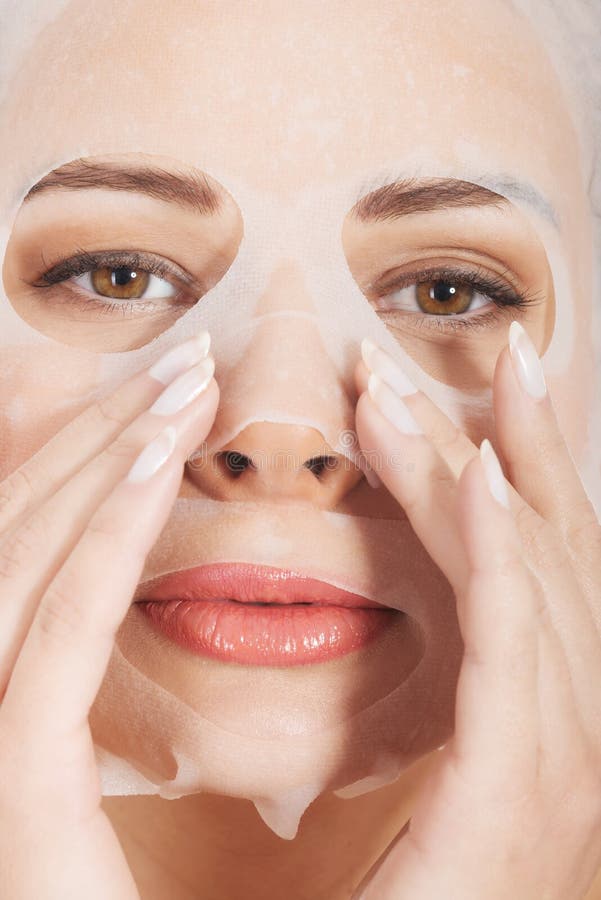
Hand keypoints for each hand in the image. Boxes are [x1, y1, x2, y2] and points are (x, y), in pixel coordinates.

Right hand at [0, 334, 217, 899]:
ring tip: (183, 385)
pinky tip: (157, 464)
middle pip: (28, 538)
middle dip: (100, 436)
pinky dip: (100, 539)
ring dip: (105, 461)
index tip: (167, 404)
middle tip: (184, 364)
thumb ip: (63, 684)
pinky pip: (50, 638)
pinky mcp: (7, 790)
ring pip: (30, 562)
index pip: (39, 558)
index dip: (92, 466)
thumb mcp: (63, 792)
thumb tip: (98, 591)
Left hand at [352, 322, 600, 899]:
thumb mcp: (448, 761)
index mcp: (560, 709)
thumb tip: (451, 581)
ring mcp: (567, 753)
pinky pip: (511, 642)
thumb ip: (467, 678)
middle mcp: (582, 721)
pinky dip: (498, 552)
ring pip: (524, 573)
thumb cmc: (423, 890)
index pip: (547, 558)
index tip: (497, 377)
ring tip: (401, 391)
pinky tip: (478, 475)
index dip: (530, 458)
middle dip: (504, 438)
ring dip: (467, 470)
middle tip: (463, 352)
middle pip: (546, 546)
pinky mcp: (524, 784)